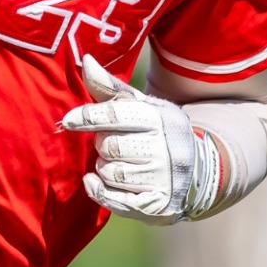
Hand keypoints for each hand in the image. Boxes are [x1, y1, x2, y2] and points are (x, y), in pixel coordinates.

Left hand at [57, 55, 219, 224]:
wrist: (198, 172)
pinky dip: (99, 191)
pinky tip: (97, 182)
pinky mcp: (158, 205)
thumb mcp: (142, 107)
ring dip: (104, 168)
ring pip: (111, 172)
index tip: (67, 120)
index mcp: (162, 118)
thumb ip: (112, 89)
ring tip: (118, 163)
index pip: (117, 114)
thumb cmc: (158, 133)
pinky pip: (114, 200)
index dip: (88, 117)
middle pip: (109, 146)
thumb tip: (86, 61)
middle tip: (113, 145)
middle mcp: (167, 148)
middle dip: (102, 145)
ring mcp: (165, 179)